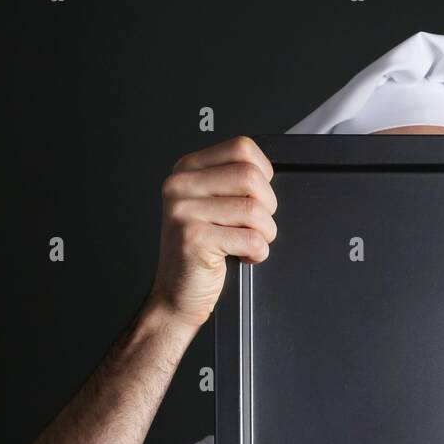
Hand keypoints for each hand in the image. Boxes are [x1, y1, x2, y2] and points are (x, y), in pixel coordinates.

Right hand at [146, 135, 276, 333]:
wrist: (176, 295)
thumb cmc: (199, 252)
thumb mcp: (211, 206)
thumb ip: (231, 182)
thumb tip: (266, 173)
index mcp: (188, 169)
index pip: (242, 148)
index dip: (263, 175)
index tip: (256, 197)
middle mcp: (181, 185)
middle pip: (251, 176)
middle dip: (267, 207)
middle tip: (256, 226)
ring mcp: (184, 211)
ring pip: (254, 209)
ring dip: (265, 233)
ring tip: (248, 243)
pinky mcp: (194, 238)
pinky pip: (251, 239)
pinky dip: (257, 253)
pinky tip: (241, 256)